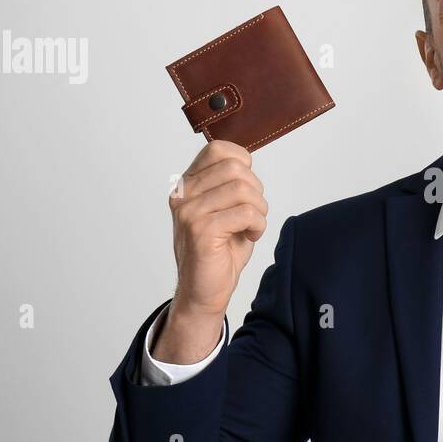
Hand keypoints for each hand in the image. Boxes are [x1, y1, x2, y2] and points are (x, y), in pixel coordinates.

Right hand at [167, 139, 268, 322]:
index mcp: (187, 185)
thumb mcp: (225, 209)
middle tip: (253, 214)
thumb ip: (230, 183)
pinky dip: (258, 225)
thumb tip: (246, 161)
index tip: (248, 189)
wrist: (203, 292)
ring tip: (252, 226)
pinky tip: (250, 236)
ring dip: (259, 210)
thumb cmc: (219, 251)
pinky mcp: (201, 230)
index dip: (243, 163)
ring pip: (243, 189)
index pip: (217, 149)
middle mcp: (183, 195)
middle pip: (235, 168)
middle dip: (256, 191)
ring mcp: (189, 212)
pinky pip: (245, 213)